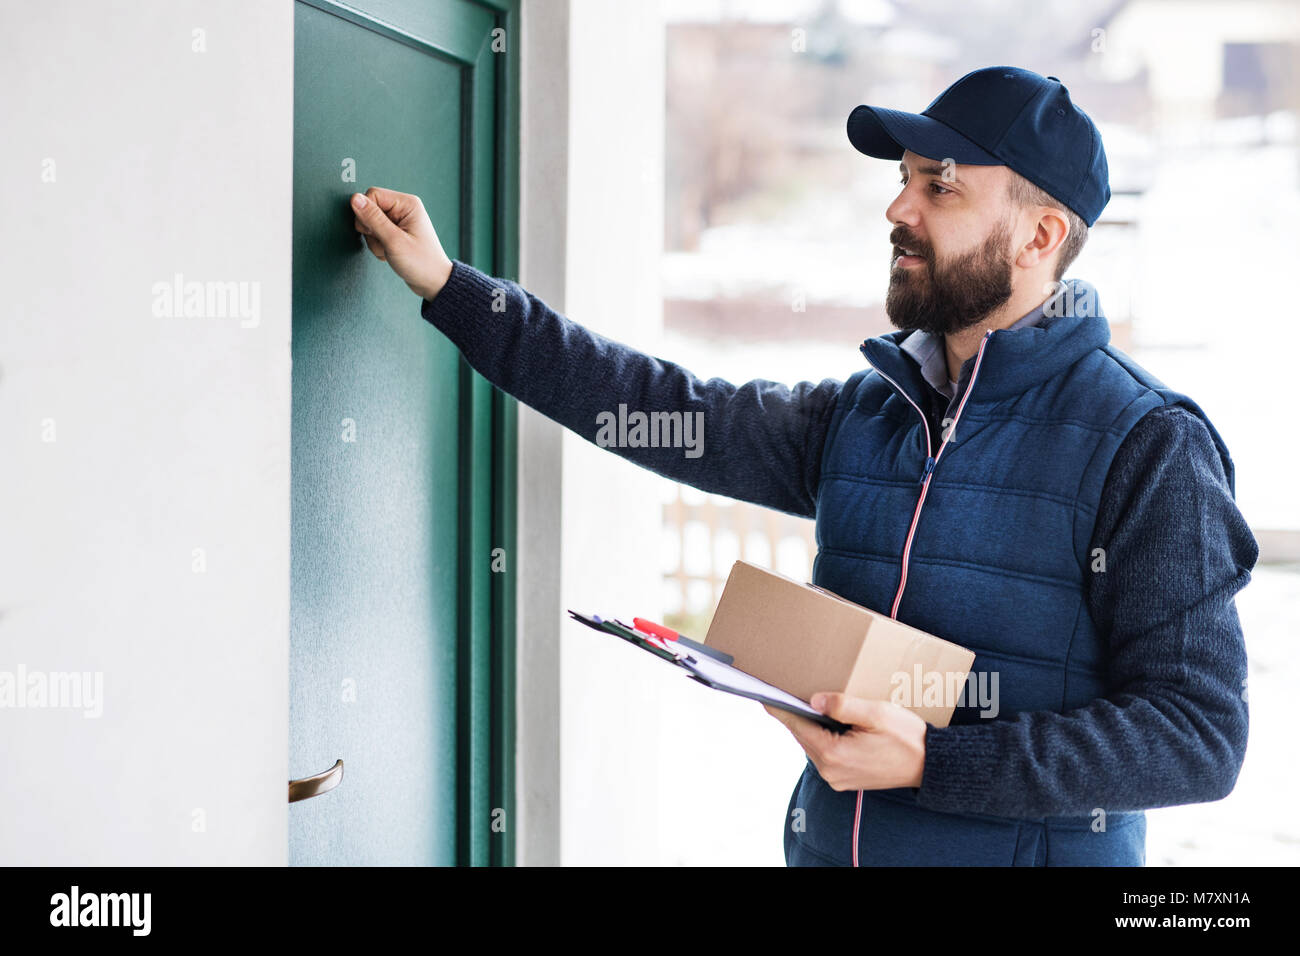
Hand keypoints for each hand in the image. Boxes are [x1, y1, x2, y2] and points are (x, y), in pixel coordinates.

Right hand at [351, 187, 453, 299]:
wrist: (433, 282)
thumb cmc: (421, 263)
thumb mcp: (394, 241)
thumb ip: (373, 218)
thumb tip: (355, 199)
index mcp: (407, 203)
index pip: (372, 195)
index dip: (366, 213)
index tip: (375, 231)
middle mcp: (403, 208)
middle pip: (369, 209)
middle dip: (371, 230)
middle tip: (386, 243)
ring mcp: (398, 220)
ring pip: (369, 224)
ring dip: (374, 241)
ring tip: (390, 250)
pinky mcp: (394, 231)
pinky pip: (374, 234)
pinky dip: (378, 246)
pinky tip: (390, 253)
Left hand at [764, 692, 927, 790]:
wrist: (930, 766)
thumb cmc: (906, 737)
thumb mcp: (876, 713)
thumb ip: (843, 705)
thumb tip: (814, 700)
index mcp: (834, 754)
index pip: (797, 726)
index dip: (780, 708)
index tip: (763, 695)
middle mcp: (829, 770)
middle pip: (802, 735)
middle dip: (795, 714)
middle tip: (784, 691)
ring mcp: (836, 778)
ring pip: (812, 744)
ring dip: (809, 725)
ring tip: (805, 702)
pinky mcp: (843, 778)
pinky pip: (824, 753)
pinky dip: (821, 737)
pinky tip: (826, 721)